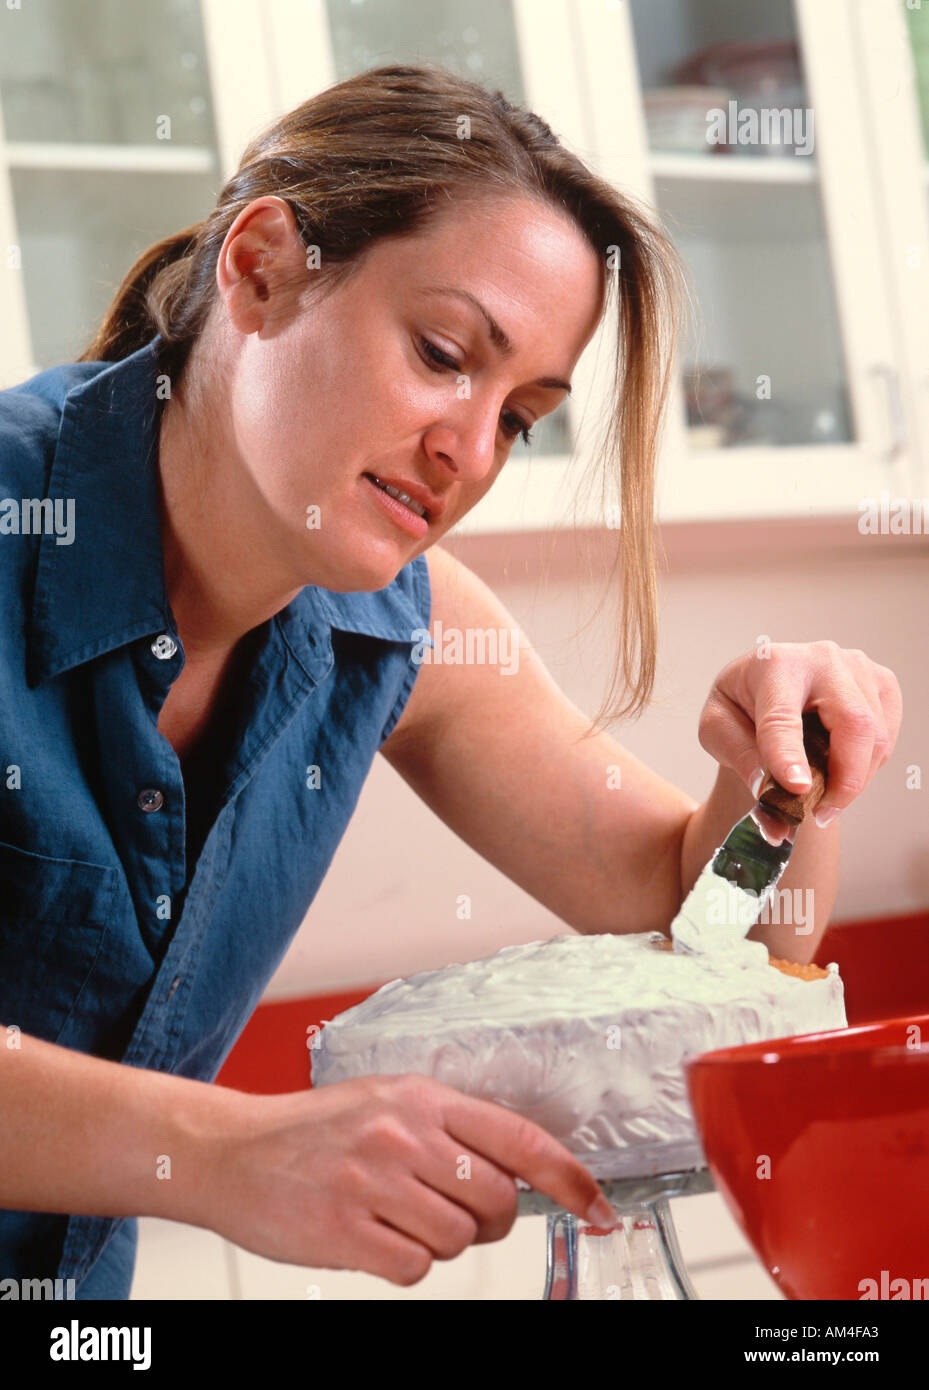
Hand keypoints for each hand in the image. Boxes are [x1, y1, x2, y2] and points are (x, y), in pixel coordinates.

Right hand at [202, 1074, 610, 1285]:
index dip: (567, 1175)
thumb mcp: (386, 1103)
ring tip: (398, 1217)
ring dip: (439, 1241)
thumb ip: (449, 1128)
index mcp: (421, 1097)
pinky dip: (402, 1263)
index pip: (518, 1135)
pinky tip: (373, 1237)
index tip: (596, 1204)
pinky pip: (413, 1269)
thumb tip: (517, 1172)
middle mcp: (403, 1134)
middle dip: (489, 1220)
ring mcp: (373, 1181)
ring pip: (458, 1240)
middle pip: (496, 1200)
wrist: (231, 1151)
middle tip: (458, 1213)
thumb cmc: (312, 1129)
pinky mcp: (345, 1230)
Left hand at [698, 640, 901, 826]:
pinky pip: (887, 737)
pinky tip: (840, 773)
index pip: (783, 718)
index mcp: (774, 665)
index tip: (797, 790)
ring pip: (875, 736)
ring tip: (825, 800)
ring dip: (855, 780)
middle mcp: (822, 658)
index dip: (789, 757)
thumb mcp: (717, 728)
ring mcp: (858, 667)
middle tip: (821, 814)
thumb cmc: (740, 704)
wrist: (764, 684)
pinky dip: (868, 766)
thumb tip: (765, 790)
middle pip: (852, 723)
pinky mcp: (881, 683)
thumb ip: (738, 757)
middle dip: (844, 779)